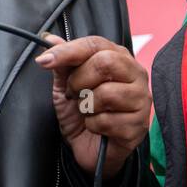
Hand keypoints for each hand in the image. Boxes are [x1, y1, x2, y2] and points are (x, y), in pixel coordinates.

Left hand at [35, 34, 149, 180]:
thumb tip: (50, 39)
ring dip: (86, 106)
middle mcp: (135, 74)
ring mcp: (141, 100)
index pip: (95, 44)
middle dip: (79, 81)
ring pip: (107, 93)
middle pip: (105, 63)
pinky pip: (107, 121)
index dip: (68, 51)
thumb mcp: (66, 85)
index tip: (45, 60)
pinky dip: (93, 126)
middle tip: (73, 94)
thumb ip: (63, 63)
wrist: (87, 147)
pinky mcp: (139, 126)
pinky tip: (97, 128)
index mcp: (119, 58)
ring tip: (88, 111)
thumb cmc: (81, 113)